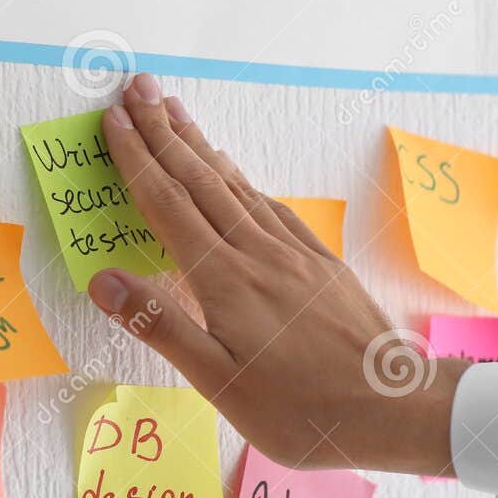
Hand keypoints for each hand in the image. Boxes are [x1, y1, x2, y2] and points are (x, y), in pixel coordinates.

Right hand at [86, 73, 463, 475]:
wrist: (394, 408)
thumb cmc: (301, 409)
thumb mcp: (218, 382)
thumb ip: (160, 325)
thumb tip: (103, 280)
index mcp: (224, 280)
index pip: (167, 204)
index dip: (137, 159)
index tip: (113, 120)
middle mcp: (256, 253)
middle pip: (199, 179)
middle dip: (163, 131)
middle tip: (138, 87)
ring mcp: (292, 254)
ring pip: (234, 185)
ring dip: (200, 145)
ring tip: (175, 112)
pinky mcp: (319, 263)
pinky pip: (270, 207)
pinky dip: (242, 180)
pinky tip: (234, 171)